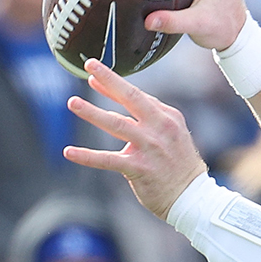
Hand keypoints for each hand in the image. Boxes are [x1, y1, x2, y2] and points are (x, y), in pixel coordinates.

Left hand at [63, 58, 206, 219]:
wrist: (191, 196)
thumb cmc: (177, 163)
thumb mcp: (171, 133)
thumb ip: (148, 117)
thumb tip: (118, 103)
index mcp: (167, 116)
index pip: (137, 95)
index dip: (113, 82)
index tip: (93, 72)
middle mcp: (160, 128)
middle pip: (131, 98)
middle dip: (109, 80)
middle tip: (90, 65)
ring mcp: (150, 148)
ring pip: (116, 124)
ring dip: (93, 113)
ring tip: (73, 103)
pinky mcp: (139, 168)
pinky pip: (108, 160)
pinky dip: (87, 156)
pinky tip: (69, 152)